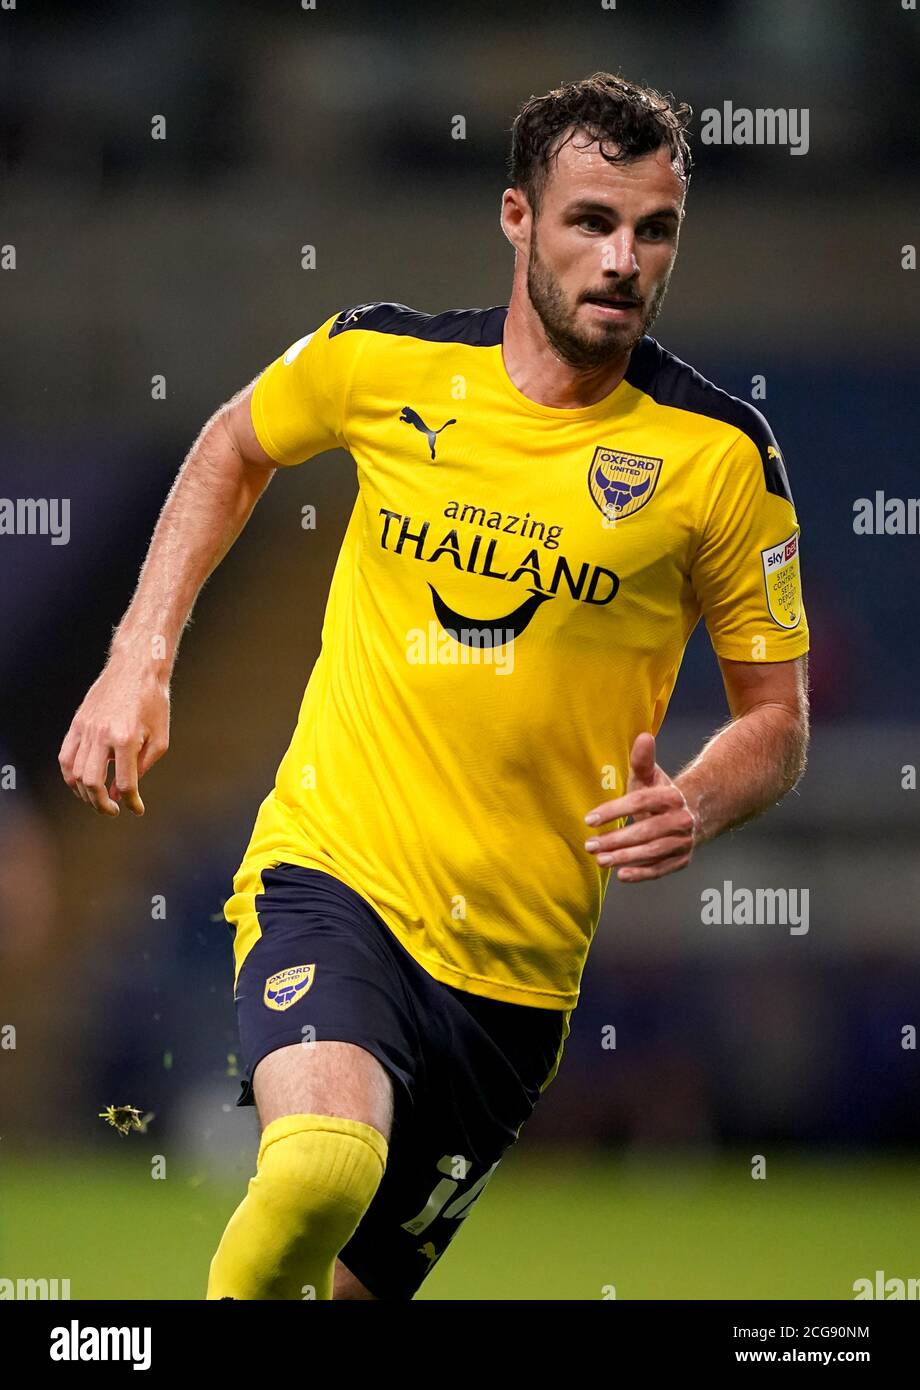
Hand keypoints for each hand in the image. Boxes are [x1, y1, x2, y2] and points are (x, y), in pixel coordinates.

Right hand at [58, 658, 169, 816]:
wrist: (136, 669)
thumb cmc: (154, 703)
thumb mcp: (159, 738)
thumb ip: (142, 768)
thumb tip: (121, 793)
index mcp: (127, 739)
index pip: (125, 783)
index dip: (131, 802)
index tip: (136, 809)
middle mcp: (102, 735)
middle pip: (93, 782)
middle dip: (102, 804)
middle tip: (113, 810)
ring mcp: (86, 729)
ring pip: (75, 773)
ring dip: (84, 793)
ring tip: (97, 800)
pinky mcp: (77, 723)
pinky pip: (66, 756)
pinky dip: (70, 775)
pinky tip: (81, 784)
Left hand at [583, 732, 698, 881]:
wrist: (696, 813)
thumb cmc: (662, 794)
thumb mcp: (651, 776)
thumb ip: (642, 760)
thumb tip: (643, 736)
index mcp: (672, 796)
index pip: (640, 803)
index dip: (614, 811)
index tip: (589, 819)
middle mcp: (681, 820)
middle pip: (646, 831)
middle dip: (616, 840)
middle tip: (590, 845)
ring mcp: (683, 841)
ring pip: (652, 852)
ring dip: (625, 858)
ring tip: (600, 860)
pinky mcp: (682, 859)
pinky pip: (661, 868)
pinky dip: (642, 874)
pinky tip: (621, 875)